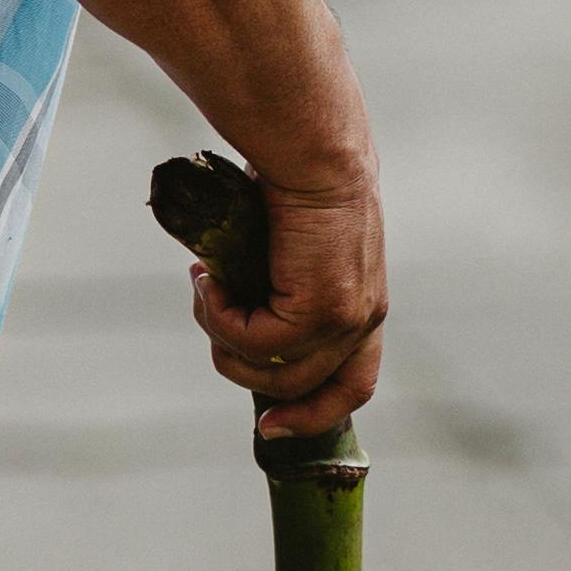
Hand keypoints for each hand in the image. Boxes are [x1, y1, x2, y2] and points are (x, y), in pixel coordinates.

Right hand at [189, 174, 385, 441]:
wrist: (311, 146)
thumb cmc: (294, 176)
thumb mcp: (290, 245)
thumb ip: (278, 282)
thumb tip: (233, 298)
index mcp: (363, 306)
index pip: (352, 386)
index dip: (311, 415)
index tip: (270, 424)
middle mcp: (363, 320)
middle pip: (303, 391)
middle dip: (244, 373)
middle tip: (210, 322)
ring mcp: (346, 320)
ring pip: (269, 371)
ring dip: (222, 337)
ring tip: (206, 287)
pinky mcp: (320, 311)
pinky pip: (253, 342)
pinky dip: (219, 317)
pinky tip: (208, 277)